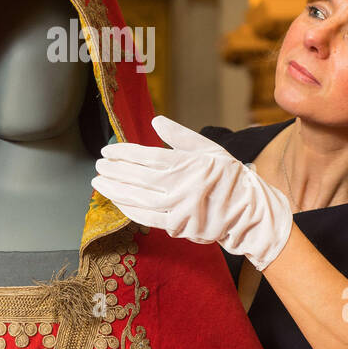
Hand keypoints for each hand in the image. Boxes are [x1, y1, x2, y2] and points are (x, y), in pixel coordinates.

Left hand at [91, 115, 292, 271]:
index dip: (123, 154)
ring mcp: (180, 210)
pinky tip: (117, 200)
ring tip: (99, 182)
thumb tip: (156, 121)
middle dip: (114, 171)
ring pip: (139, 199)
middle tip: (98, 165)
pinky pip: (147, 218)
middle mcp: (182, 187)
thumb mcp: (209, 149)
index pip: (147, 158)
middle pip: (139, 178)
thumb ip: (181, 135)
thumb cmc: (229, 176)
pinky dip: (129, 209)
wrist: (249, 212)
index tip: (107, 150)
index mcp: (189, 164)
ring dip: (115, 190)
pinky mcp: (179, 227)